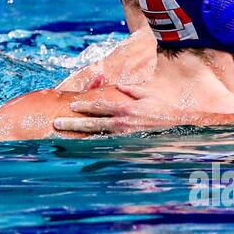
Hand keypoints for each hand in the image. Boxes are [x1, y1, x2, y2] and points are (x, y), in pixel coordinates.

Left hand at [53, 82, 170, 135]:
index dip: (84, 106)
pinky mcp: (127, 143)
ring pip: (97, 136)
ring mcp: (124, 135)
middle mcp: (122, 122)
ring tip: (64, 137)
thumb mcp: (145, 93)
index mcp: (125, 108)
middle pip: (93, 123)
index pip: (100, 106)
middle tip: (57, 123)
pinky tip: (83, 147)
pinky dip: (95, 146)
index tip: (71, 106)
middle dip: (73, 123)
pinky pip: (108, 145)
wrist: (176, 124)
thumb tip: (118, 85)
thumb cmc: (160, 107)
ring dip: (80, 136)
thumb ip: (129, 89)